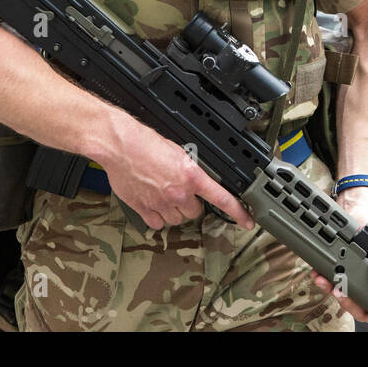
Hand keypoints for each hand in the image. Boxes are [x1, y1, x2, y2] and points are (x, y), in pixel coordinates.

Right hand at [103, 125, 254, 230]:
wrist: (119, 145)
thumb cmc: (144, 142)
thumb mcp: (177, 151)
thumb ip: (190, 171)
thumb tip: (196, 181)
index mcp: (191, 175)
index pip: (221, 199)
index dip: (238, 212)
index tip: (248, 222)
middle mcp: (178, 193)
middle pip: (195, 212)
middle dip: (190, 204)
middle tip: (178, 190)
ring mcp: (161, 203)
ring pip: (176, 220)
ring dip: (173, 211)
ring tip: (162, 193)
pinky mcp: (144, 209)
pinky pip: (157, 224)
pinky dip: (156, 216)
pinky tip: (151, 202)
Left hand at [312, 187, 367, 327]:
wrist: (355, 210)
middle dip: (352, 304)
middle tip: (341, 293)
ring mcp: (361, 279)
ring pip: (350, 299)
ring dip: (335, 292)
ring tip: (326, 281)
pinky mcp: (345, 273)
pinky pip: (337, 285)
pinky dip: (327, 281)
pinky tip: (320, 273)